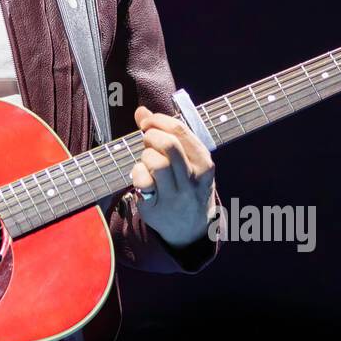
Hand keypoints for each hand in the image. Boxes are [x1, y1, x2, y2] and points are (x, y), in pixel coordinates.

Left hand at [129, 105, 216, 247]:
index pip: (180, 131)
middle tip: (146, 139)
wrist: (191, 229)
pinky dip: (137, 173)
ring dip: (145, 156)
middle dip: (151, 136)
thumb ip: (167, 134)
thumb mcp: (188, 161)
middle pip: (169, 145)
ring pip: (156, 163)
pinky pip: (143, 182)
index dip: (158, 121)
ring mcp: (177, 195)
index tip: (147, 122)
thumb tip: (141, 111)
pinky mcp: (158, 207)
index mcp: (204, 163)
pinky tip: (141, 177)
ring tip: (146, 160)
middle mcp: (193, 179)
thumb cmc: (187, 186)